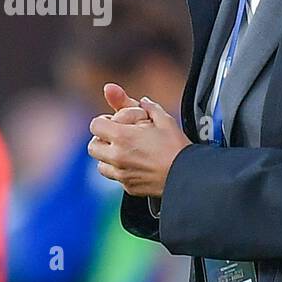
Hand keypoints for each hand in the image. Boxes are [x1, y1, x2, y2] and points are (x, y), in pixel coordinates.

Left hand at [87, 82, 191, 197]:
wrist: (188, 175)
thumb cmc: (176, 146)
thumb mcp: (161, 118)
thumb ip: (138, 104)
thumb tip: (123, 93)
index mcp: (122, 137)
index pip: (95, 125)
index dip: (105, 121)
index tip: (117, 122)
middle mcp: (117, 157)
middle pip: (93, 146)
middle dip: (102, 139)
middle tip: (119, 136)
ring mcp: (121, 174)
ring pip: (100, 165)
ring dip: (108, 157)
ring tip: (126, 151)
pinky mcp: (128, 187)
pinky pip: (116, 177)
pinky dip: (121, 171)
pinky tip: (137, 164)